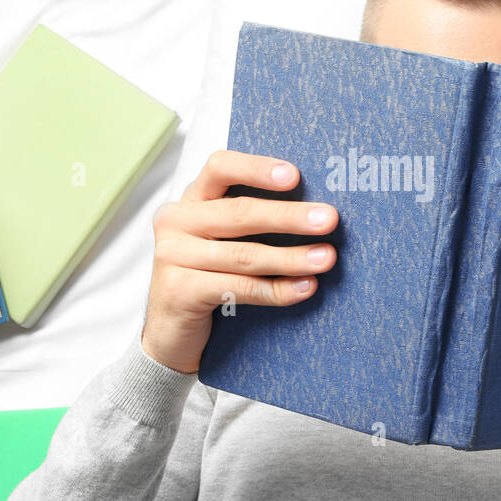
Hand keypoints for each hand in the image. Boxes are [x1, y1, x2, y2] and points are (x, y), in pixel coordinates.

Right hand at [143, 150, 337, 372]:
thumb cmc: (208, 276)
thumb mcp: (223, 240)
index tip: (295, 176)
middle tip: (329, 219)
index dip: (257, 168)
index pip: (220, 167)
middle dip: (290, 217)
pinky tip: (305, 287)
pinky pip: (239, 288)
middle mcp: (176, 221)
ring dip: (292, 257)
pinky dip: (277, 289)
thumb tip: (316, 211)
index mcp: (191, 198)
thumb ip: (252, 220)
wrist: (171, 332)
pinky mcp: (179, 291)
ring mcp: (172, 256)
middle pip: (240, 212)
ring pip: (245, 254)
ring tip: (326, 258)